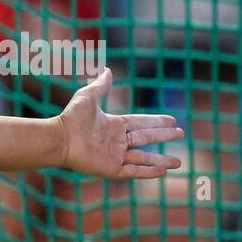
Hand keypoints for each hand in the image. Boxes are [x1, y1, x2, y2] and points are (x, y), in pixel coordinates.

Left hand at [56, 68, 184, 178]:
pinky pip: (133, 171)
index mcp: (114, 125)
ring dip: (160, 160)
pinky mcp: (110, 169)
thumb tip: (107, 69)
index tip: (172, 121)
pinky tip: (163, 171)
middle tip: (180, 133)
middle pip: (145, 138)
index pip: (141, 123)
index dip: (156, 122)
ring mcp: (114, 156)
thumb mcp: (88, 97)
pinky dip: (148, 172)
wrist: (60, 138)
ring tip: (178, 162)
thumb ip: (100, 85)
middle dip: (163, 136)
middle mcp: (116, 141)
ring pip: (143, 158)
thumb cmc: (71, 118)